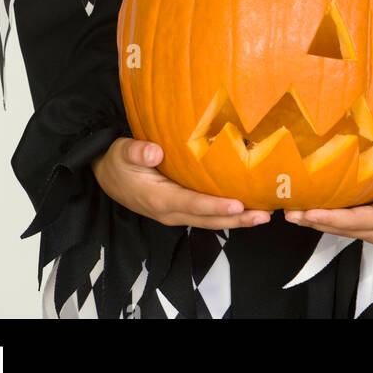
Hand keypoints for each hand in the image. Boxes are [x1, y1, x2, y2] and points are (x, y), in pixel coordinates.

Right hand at [90, 139, 270, 229]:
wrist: (107, 176)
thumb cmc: (118, 162)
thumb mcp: (122, 152)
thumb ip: (137, 151)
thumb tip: (154, 151)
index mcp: (158, 198)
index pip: (192, 204)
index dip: (216, 206)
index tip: (239, 205)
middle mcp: (170, 211)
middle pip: (208, 219)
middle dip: (237, 219)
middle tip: (265, 215)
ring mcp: (176, 213)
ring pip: (210, 220)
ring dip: (237, 219)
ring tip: (263, 215)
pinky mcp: (180, 208)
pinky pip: (206, 215)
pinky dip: (226, 214)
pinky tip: (244, 207)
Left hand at [283, 166, 372, 244]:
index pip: (354, 221)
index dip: (329, 218)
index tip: (308, 211)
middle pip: (342, 228)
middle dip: (314, 222)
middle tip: (288, 212)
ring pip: (342, 229)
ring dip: (317, 222)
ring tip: (293, 213)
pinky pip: (348, 226)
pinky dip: (329, 220)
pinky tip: (315, 211)